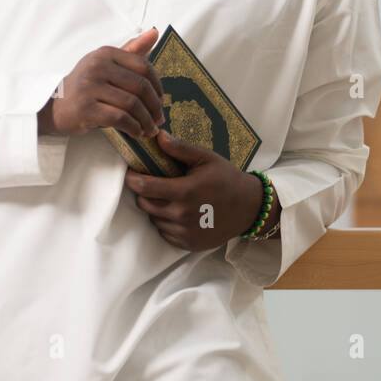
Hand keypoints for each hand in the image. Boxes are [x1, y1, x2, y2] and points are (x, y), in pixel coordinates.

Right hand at [37, 28, 164, 138]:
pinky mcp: (86, 109)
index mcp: (105, 54)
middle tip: (159, 118)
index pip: (143, 65)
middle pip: (140, 86)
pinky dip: (133, 128)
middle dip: (154, 106)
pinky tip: (136, 132)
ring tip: (150, 129)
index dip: (157, 85)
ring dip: (146, 120)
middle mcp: (97, 67)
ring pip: (132, 104)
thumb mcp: (106, 63)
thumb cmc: (85, 85)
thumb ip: (131, 50)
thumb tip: (154, 32)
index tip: (161, 99)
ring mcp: (90, 87)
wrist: (54, 106)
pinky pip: (120, 118)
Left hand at [124, 130, 279, 250]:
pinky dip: (165, 223)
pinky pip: (165, 233)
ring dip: (155, 208)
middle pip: (145, 204)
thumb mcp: (206, 158)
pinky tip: (177, 212)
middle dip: (143, 193)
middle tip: (151, 183)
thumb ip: (180, 148)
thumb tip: (158, 136)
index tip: (131, 173)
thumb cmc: (227, 179)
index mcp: (184, 192)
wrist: (249, 207)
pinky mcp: (188, 244)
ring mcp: (184, 232)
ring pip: (154, 219)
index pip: (145, 187)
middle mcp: (182, 215)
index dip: (133, 179)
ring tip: (168, 197)